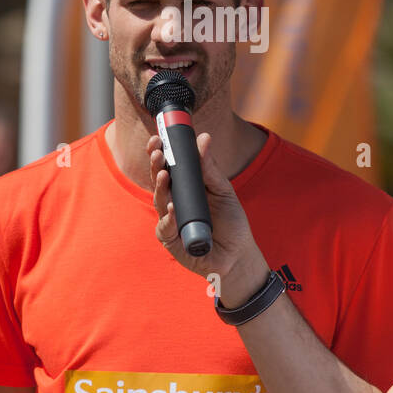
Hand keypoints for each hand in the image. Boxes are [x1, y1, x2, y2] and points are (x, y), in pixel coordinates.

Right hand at [148, 131, 269, 306]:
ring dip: (159, 187)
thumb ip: (210, 167)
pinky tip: (173, 207)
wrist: (238, 255)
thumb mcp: (223, 190)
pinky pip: (165, 227)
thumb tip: (203, 137)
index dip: (160, 151)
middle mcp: (173, 201)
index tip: (158, 137)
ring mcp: (170, 220)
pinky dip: (170, 217)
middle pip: (158, 180)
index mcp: (184, 187)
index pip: (167, 165)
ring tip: (164, 174)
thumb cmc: (230, 222)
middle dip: (155, 165)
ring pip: (158, 201)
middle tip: (157, 152)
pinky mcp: (170, 240)